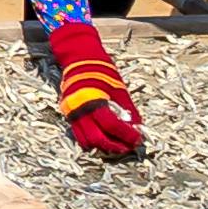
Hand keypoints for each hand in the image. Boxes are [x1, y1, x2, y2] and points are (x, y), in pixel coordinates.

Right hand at [43, 21, 149, 164]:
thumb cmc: (103, 73)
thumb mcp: (120, 90)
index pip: (112, 126)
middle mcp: (81, 110)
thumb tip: (137, 128)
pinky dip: (92, 141)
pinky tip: (103, 139)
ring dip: (103, 147)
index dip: (127, 135)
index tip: (137, 140)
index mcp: (95, 101)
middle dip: (115, 146)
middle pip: (98, 138)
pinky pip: (79, 135)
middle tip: (127, 146)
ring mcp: (73, 114)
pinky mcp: (69, 115)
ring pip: (87, 141)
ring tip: (117, 145)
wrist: (81, 61)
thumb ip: (128, 110)